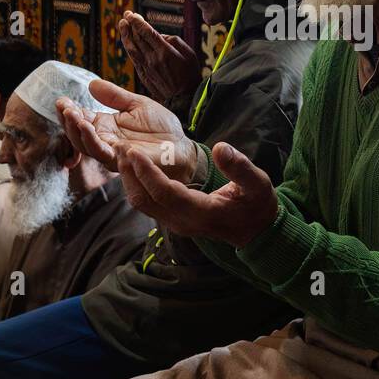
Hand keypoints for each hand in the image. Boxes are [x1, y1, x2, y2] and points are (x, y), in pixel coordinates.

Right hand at [55, 78, 199, 182]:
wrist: (181, 146)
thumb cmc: (161, 127)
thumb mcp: (137, 105)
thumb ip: (115, 96)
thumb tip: (92, 84)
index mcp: (106, 126)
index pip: (81, 119)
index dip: (69, 111)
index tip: (61, 101)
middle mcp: (105, 140)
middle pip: (78, 134)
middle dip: (68, 121)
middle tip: (65, 107)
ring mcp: (112, 152)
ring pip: (87, 146)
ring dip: (78, 131)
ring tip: (74, 116)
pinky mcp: (122, 161)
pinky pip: (104, 154)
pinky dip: (95, 142)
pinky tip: (91, 128)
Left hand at [114, 141, 277, 246]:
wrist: (255, 232)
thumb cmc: (257, 205)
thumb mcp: (258, 184)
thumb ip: (240, 167)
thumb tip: (221, 147)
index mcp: (202, 213)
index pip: (166, 194)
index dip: (148, 173)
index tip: (134, 151)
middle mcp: (183, 222)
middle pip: (145, 200)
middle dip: (130, 173)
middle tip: (120, 146)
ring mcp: (175, 223)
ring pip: (141, 204)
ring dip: (129, 178)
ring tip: (122, 152)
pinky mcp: (172, 220)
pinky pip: (146, 203)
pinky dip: (136, 183)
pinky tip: (133, 164)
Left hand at [118, 11, 201, 103]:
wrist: (185, 98)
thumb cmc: (190, 75)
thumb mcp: (189, 53)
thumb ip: (174, 41)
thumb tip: (160, 35)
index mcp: (165, 52)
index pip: (147, 33)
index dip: (138, 22)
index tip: (132, 14)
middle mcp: (153, 59)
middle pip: (137, 39)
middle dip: (130, 25)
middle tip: (125, 15)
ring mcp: (147, 68)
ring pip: (132, 49)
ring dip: (126, 36)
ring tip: (122, 26)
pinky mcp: (144, 75)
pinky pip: (134, 59)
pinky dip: (130, 49)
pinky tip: (128, 43)